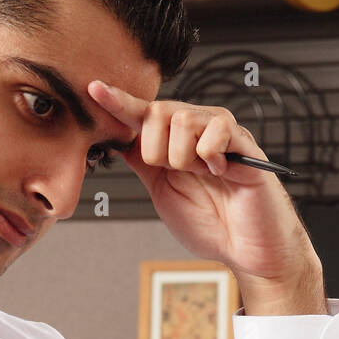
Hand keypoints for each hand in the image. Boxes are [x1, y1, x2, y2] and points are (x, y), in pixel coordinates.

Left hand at [87, 79, 325, 314]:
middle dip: (157, 152)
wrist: (245, 249)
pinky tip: (222, 171)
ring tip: (205, 176)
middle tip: (181, 175)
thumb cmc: (210, 223)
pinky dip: (211, 155)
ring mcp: (221, 133)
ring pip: (182, 121)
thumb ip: (142, 162)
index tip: (93, 89)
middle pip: (156, 113)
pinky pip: (216, 130)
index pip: (142, 115)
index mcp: (175, 141)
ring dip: (185, 159)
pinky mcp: (244, 142)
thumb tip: (116, 139)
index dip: (119, 102)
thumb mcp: (162, 191)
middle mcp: (197, 130)